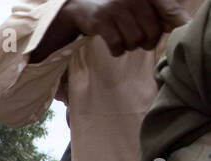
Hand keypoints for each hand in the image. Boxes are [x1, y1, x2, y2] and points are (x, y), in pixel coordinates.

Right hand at [65, 0, 189, 56]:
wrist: (82, 5)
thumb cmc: (117, 8)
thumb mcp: (140, 5)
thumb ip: (161, 13)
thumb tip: (183, 24)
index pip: (169, 9)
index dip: (178, 22)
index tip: (183, 30)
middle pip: (152, 31)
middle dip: (147, 42)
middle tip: (140, 42)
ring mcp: (117, 8)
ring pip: (134, 39)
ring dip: (130, 47)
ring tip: (125, 42)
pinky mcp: (101, 20)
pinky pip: (116, 44)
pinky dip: (117, 51)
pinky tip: (115, 48)